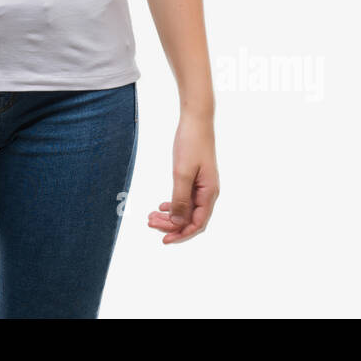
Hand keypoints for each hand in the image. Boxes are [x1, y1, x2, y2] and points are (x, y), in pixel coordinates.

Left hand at [148, 111, 218, 243]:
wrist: (196, 120)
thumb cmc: (191, 143)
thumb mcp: (182, 173)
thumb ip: (180, 199)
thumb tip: (177, 223)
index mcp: (209, 193)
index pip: (197, 224)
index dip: (181, 234)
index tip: (164, 239)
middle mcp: (208, 192)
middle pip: (191, 218)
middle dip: (171, 225)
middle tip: (150, 223)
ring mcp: (202, 185)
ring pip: (186, 209)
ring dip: (170, 215)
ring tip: (151, 216)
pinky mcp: (196, 178)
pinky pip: (185, 198)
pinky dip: (173, 204)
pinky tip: (162, 206)